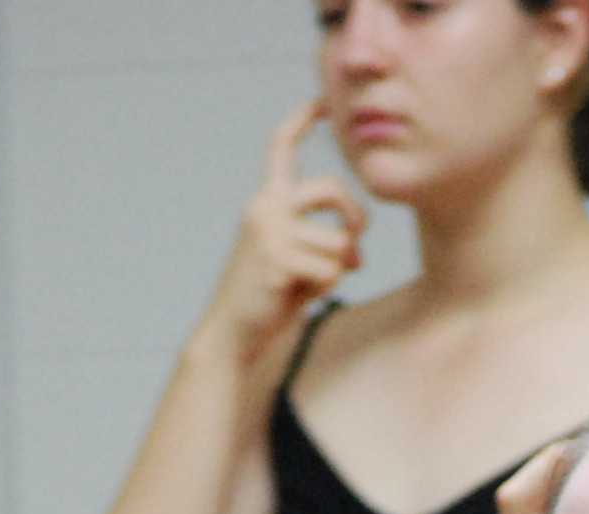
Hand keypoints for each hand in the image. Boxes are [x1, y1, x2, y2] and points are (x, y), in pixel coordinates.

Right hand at [204, 101, 367, 366]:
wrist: (232, 335)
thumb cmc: (267, 299)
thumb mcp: (297, 260)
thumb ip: (324, 243)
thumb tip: (357, 251)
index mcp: (266, 201)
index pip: (281, 147)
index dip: (302, 121)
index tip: (323, 102)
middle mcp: (264, 207)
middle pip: (333, 189)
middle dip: (355, 218)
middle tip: (355, 248)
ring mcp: (269, 232)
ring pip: (338, 241)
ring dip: (337, 270)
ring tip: (306, 285)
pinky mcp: (277, 260)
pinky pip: (330, 269)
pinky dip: (325, 289)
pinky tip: (297, 297)